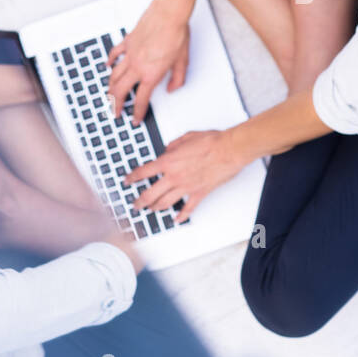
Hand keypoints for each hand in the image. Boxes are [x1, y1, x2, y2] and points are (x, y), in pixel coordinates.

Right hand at [107, 0, 190, 123]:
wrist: (169, 13)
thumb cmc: (176, 33)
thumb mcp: (183, 61)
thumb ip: (177, 79)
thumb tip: (172, 88)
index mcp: (151, 74)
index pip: (141, 100)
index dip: (137, 112)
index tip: (135, 119)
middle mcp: (138, 66)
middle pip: (121, 91)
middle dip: (116, 105)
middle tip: (115, 112)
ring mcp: (130, 54)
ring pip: (114, 75)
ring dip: (110, 88)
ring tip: (110, 95)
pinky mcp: (127, 42)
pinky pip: (114, 54)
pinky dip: (110, 62)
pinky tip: (108, 66)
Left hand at [126, 128, 244, 222]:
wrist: (229, 150)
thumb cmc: (212, 142)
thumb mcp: (187, 137)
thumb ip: (174, 145)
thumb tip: (168, 149)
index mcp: (168, 162)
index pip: (143, 172)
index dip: (132, 178)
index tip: (127, 181)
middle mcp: (174, 177)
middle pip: (150, 194)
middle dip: (139, 201)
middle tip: (135, 205)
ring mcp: (186, 187)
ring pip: (165, 203)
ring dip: (155, 208)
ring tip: (151, 210)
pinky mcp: (199, 193)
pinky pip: (187, 208)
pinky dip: (181, 216)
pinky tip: (176, 219)